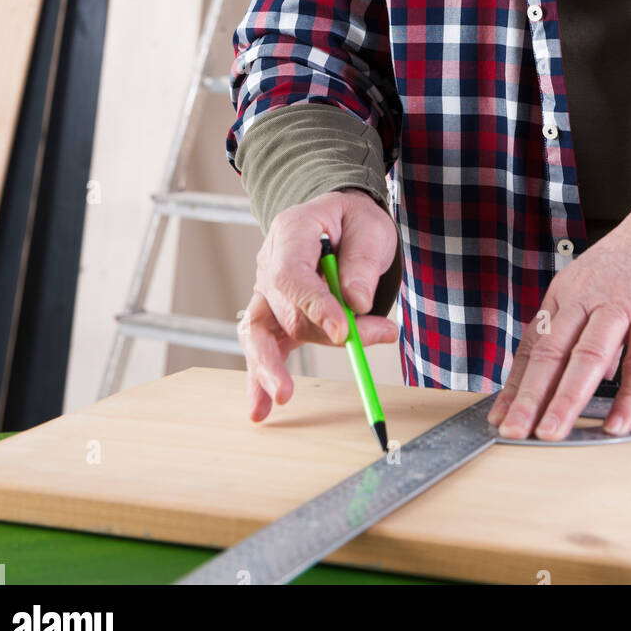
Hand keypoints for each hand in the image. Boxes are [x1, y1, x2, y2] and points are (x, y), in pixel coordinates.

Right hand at [237, 188, 398, 421]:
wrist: (340, 221)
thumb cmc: (355, 222)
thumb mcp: (371, 229)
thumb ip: (363, 262)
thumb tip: (356, 304)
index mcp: (291, 231)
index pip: (291, 273)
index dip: (314, 305)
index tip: (342, 331)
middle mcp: (270, 262)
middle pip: (286, 307)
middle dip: (322, 332)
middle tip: (355, 343)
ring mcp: (267, 291)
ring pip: (262, 332)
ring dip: (270, 365)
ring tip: (282, 395)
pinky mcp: (273, 316)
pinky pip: (261, 347)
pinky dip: (259, 378)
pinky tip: (260, 409)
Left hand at [487, 170, 630, 440]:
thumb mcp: (605, 284)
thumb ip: (591, 328)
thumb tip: (585, 378)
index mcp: (568, 290)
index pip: (533, 343)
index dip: (514, 383)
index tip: (497, 415)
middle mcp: (587, 295)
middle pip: (550, 352)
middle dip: (527, 397)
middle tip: (510, 433)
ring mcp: (621, 301)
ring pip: (586, 357)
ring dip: (565, 399)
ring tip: (550, 435)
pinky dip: (629, 396)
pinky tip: (617, 423)